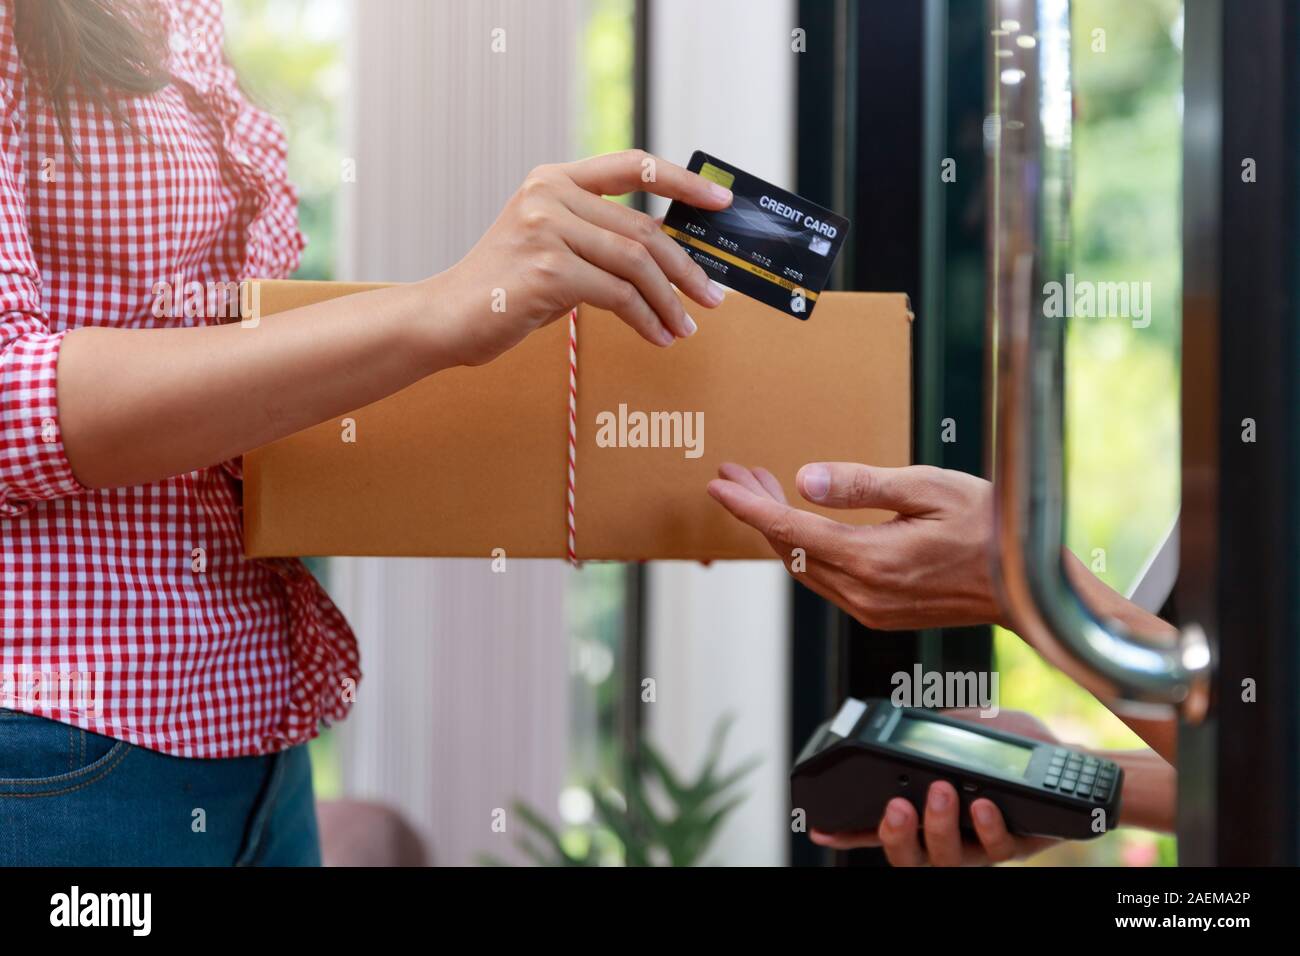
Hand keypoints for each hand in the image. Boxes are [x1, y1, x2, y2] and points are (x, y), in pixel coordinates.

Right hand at [428, 149, 731, 365]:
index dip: (682, 181)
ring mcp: (546, 229)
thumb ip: (598, 241)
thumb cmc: (505, 290)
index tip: (720, 199)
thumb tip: (669, 261)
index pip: (631, 165)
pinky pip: (618, 296)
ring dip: (670, 301)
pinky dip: (646, 320)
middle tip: (712, 296)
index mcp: (554, 180)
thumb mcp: (553, 248)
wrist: (445, 318)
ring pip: (636, 264)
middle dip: (686, 269)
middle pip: (643, 229)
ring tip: (686, 326)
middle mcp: (550, 195)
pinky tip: (657, 336)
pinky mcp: (548, 270)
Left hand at [706, 461, 1004, 630]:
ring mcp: (870, 609)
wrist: (1029, 586)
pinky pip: (825, 580)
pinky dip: (804, 549)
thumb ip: (862, 486)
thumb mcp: (929, 488)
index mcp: (871, 561)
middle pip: (788, 550)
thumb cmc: (991, 528)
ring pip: (804, 567)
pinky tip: (802, 523)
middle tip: (738, 475)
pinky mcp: (879, 613)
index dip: (748, 507)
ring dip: (778, 530)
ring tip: (763, 490)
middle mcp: (862, 593)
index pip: (789, 532)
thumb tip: (805, 480)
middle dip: (757, 511)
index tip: (718, 484)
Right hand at [809, 710, 1061, 865]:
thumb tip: (908, 720)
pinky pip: (995, 849)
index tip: (821, 828)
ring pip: (946, 859)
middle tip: (896, 806)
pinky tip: (986, 805)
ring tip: (944, 791)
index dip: (849, 832)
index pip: (879, 825)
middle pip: (906, 857)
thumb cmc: (1019, 748)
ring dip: (938, 826)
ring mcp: (979, 845)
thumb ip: (939, 727)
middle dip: (894, 835)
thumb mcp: (972, 727)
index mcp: (927, 811)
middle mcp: (948, 835)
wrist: (1072, 765)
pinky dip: (987, 826)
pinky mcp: (1012, 847)